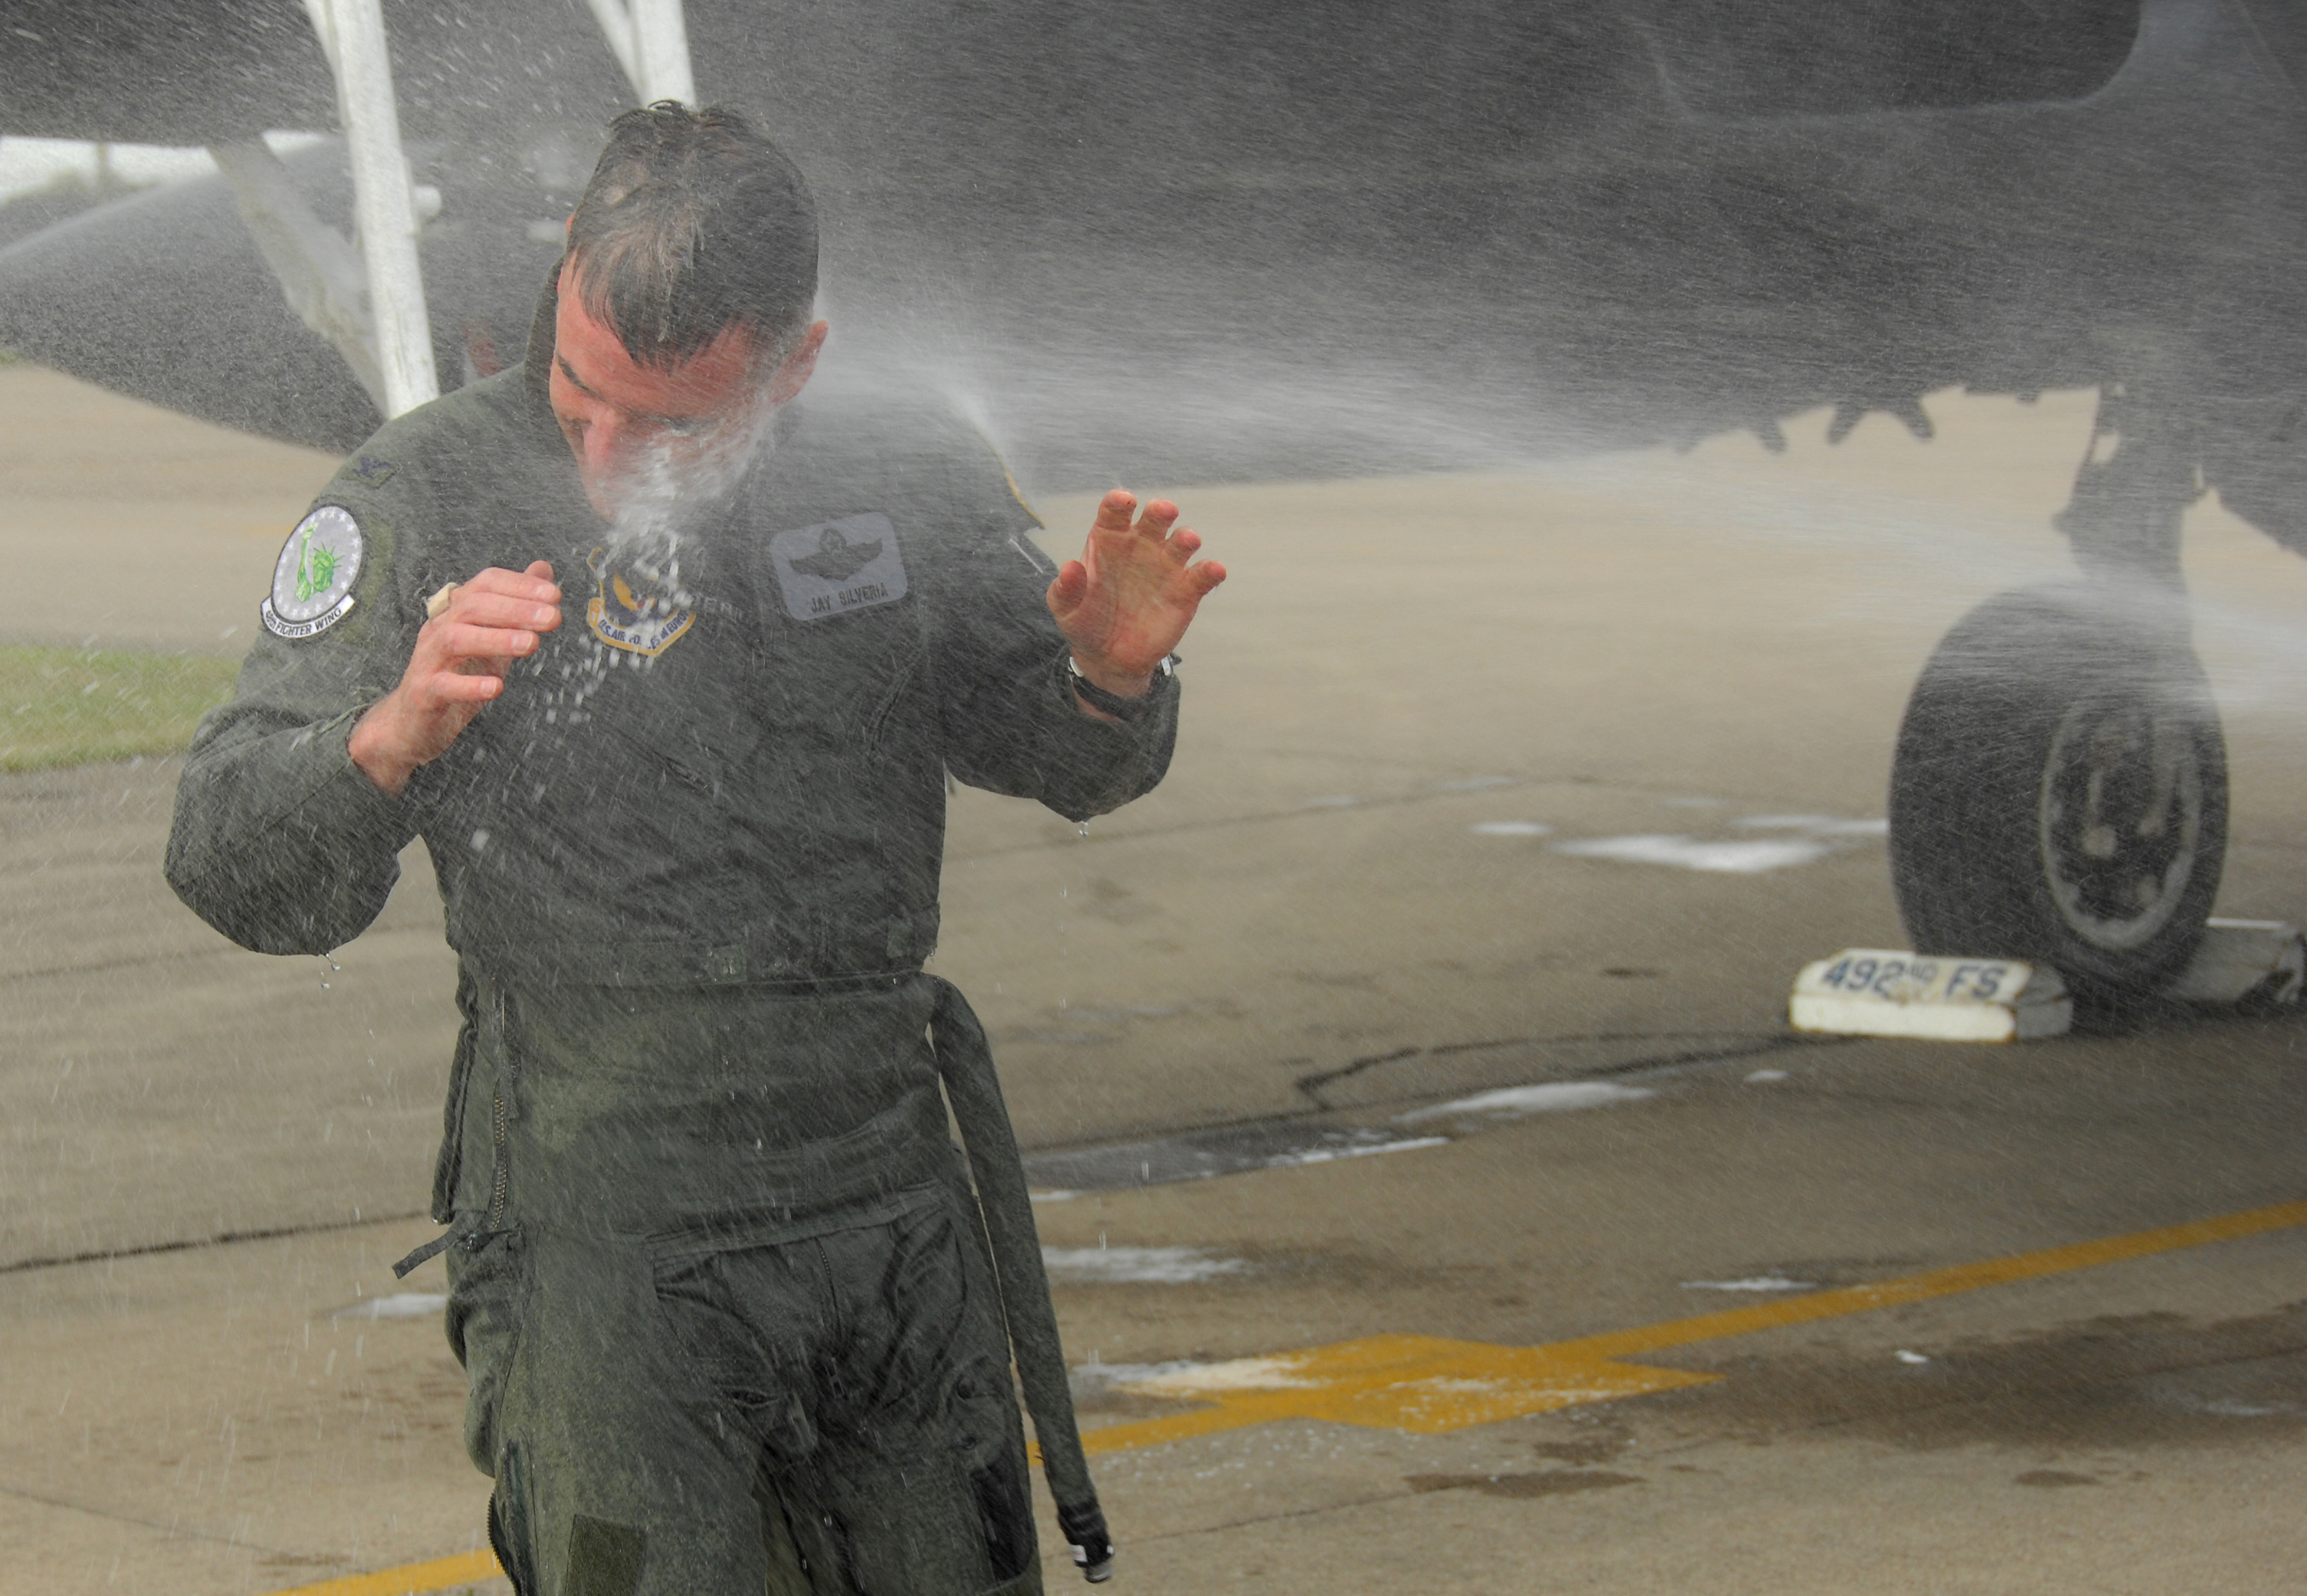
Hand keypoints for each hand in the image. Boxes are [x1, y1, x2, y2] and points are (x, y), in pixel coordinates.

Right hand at [348, 562, 561, 794]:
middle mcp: (440, 629)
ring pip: (456, 640)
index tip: (554, 595)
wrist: (413, 720)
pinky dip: (469, 685)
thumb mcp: (493, 635)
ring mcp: (429, 660)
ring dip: (496, 639)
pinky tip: (496, 687)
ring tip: (531, 644)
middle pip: (473, 607)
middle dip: (516, 609)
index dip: (519, 585)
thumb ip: (517, 605)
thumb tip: (544, 569)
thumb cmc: (456, 673)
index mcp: (456, 612)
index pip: (484, 584)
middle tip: (553, 617)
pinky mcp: (425, 693)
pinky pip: (443, 686)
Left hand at [1047, 490, 1225, 697]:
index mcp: (1109, 540)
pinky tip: (1214, 571)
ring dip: (1186, 538)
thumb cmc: (1084, 622)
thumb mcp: (1065, 609)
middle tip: (1164, 511)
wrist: (1109, 657)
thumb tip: (1069, 567)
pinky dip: (1211, 571)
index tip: (1124, 501)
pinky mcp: (1186, 591)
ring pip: (1182, 542)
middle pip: (1154, 518)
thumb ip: (1065, 588)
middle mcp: (1141, 546)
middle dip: (1161, 511)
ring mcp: (1166, 566)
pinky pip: (1202, 576)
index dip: (1120, 502)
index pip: (1115, 512)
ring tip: (1186, 541)